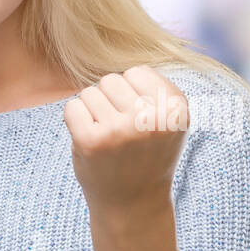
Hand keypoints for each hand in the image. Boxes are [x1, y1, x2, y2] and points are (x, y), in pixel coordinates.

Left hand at [63, 65, 188, 217]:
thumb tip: (116, 46)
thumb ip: (154, 88)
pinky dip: (76, 121)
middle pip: (113, 79)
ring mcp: (121, 130)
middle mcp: (152, 118)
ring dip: (94, 111)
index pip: (138, 72)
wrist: (133, 204)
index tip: (139, 120)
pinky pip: (73, 106)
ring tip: (108, 138)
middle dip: (111, 101)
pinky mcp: (92, 141)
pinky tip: (91, 142)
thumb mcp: (168, 121)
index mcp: (176, 110)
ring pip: (91, 91)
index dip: (133, 93)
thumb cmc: (147, 155)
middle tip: (121, 133)